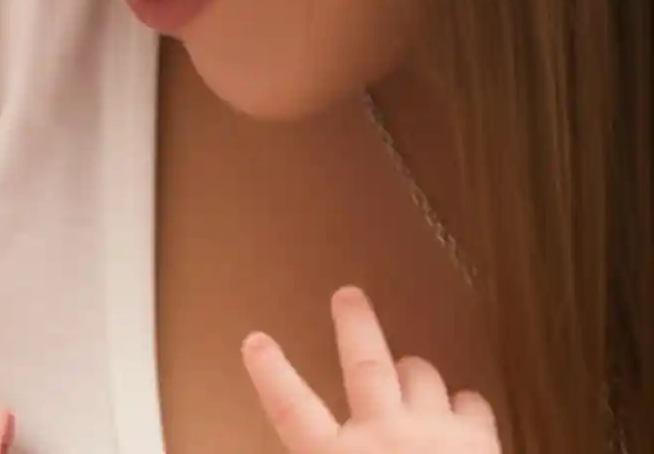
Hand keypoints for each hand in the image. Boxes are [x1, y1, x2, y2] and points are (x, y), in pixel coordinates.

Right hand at [241, 286, 499, 453]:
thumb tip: (315, 446)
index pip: (291, 410)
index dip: (271, 374)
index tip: (255, 340)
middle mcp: (380, 435)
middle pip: (366, 367)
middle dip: (355, 326)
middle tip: (349, 295)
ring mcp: (433, 432)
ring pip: (421, 377)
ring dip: (414, 371)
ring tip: (411, 367)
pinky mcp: (479, 440)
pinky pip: (470, 402)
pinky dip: (463, 402)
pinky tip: (462, 408)